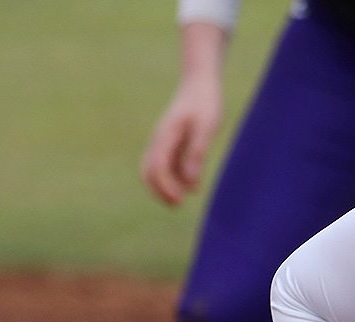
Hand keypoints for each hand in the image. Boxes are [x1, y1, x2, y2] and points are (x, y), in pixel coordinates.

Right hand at [140, 24, 226, 204]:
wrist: (200, 82)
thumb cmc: (205, 102)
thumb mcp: (207, 126)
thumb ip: (197, 152)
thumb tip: (191, 182)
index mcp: (166, 135)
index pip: (157, 167)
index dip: (166, 187)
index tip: (180, 200)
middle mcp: (159, 140)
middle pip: (148, 171)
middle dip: (159, 191)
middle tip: (177, 205)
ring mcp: (163, 142)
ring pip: (154, 170)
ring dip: (165, 187)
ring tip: (183, 199)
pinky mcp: (171, 143)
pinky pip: (166, 165)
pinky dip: (174, 179)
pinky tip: (192, 186)